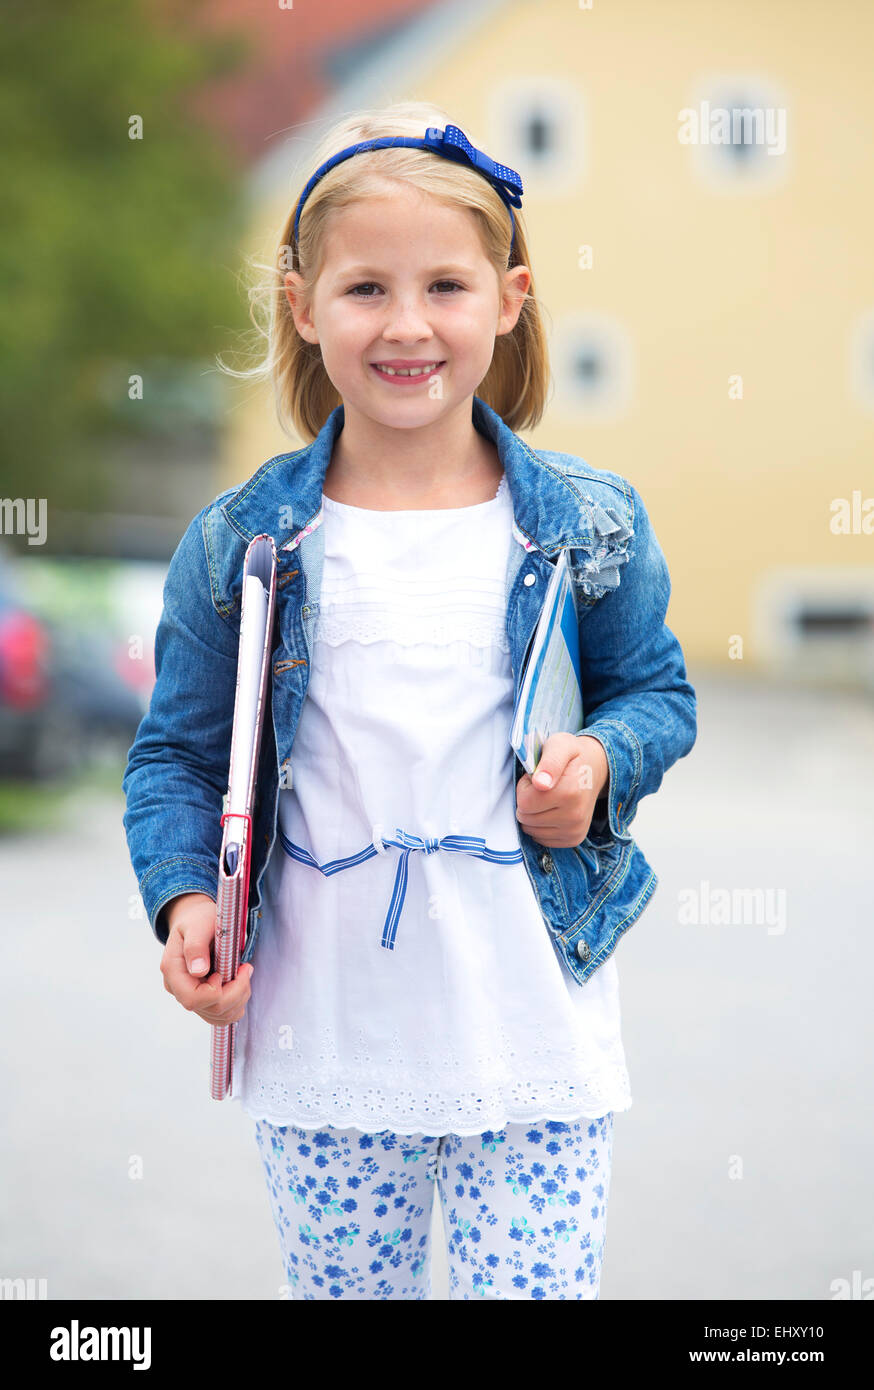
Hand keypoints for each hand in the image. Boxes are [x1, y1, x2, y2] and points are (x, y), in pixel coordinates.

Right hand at [159, 892, 253, 1025]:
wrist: (196, 920)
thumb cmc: (198, 919)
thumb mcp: (198, 924)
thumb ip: (196, 946)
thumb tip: (198, 971)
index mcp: (173, 970)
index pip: (192, 998)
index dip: (216, 991)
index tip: (229, 969)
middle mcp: (178, 987)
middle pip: (210, 1009)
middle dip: (236, 993)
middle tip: (245, 969)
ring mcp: (190, 995)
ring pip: (218, 1016)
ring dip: (239, 999)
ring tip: (243, 974)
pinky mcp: (202, 999)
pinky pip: (221, 1015)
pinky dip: (236, 1004)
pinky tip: (239, 984)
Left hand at [515, 733, 608, 847]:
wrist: (596, 770)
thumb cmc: (572, 756)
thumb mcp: (560, 745)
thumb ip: (549, 762)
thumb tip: (540, 783)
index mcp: (570, 792)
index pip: (524, 803)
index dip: (524, 788)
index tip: (537, 777)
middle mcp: (575, 816)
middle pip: (526, 818)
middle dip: (528, 801)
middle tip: (543, 787)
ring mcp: (575, 830)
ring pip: (531, 830)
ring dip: (534, 813)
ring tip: (548, 797)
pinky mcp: (573, 839)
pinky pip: (540, 838)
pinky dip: (540, 825)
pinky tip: (552, 810)